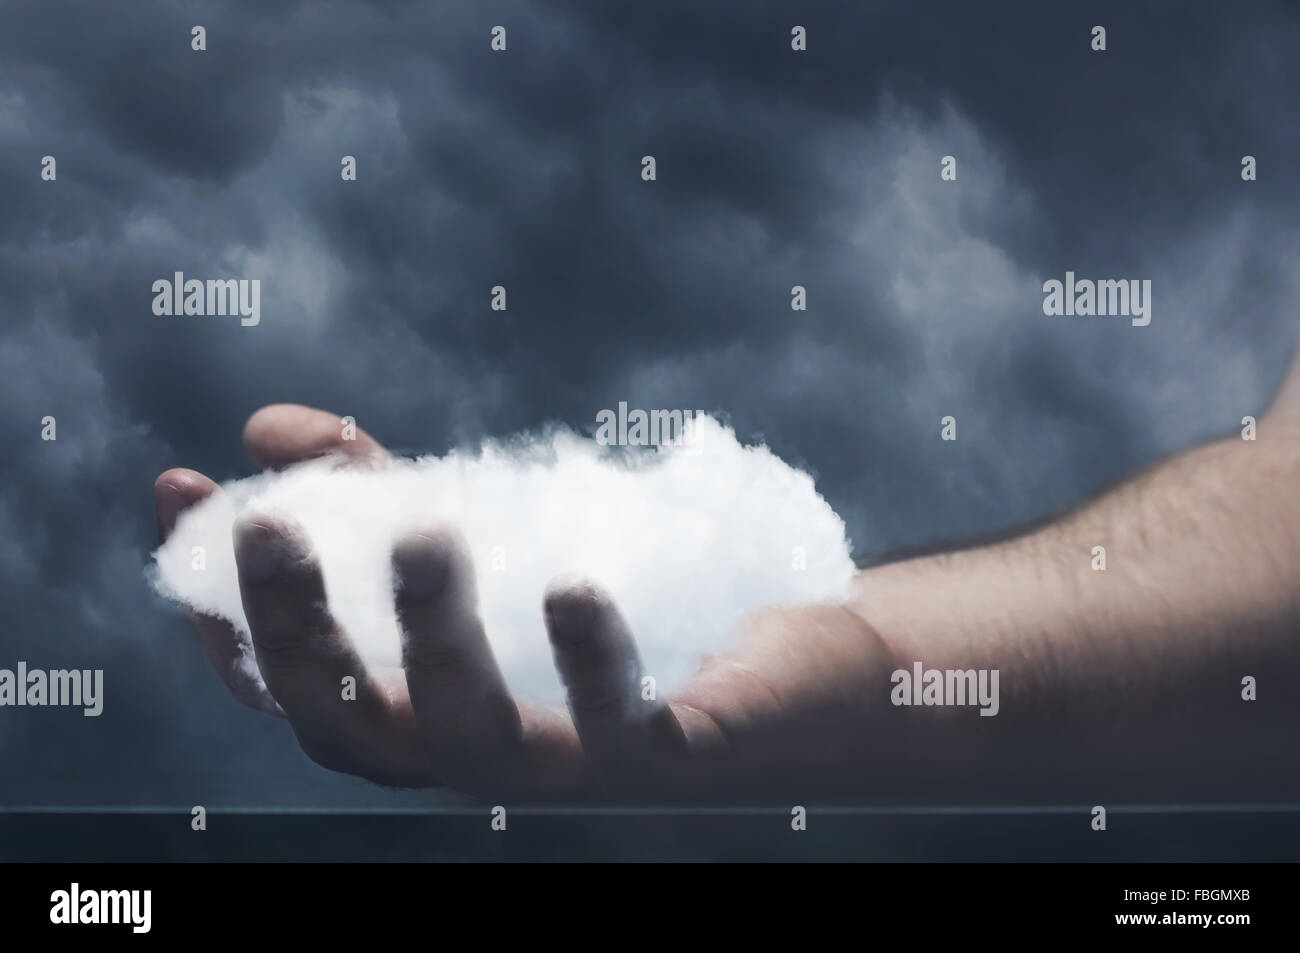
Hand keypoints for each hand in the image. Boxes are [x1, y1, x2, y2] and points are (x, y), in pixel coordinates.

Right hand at [155, 404, 898, 799]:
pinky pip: (624, 729)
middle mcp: (478, 758)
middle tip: (267, 525)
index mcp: (422, 713)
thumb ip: (378, 494)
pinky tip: (569, 586)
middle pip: (354, 728)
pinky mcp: (671, 758)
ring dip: (437, 638)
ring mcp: (573, 771)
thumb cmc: (615, 613)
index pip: (290, 683)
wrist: (785, 668)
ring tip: (422, 533)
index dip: (221, 601)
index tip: (181, 491)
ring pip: (476, 738)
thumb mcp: (487, 538)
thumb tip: (270, 426)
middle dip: (299, 633)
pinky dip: (592, 663)